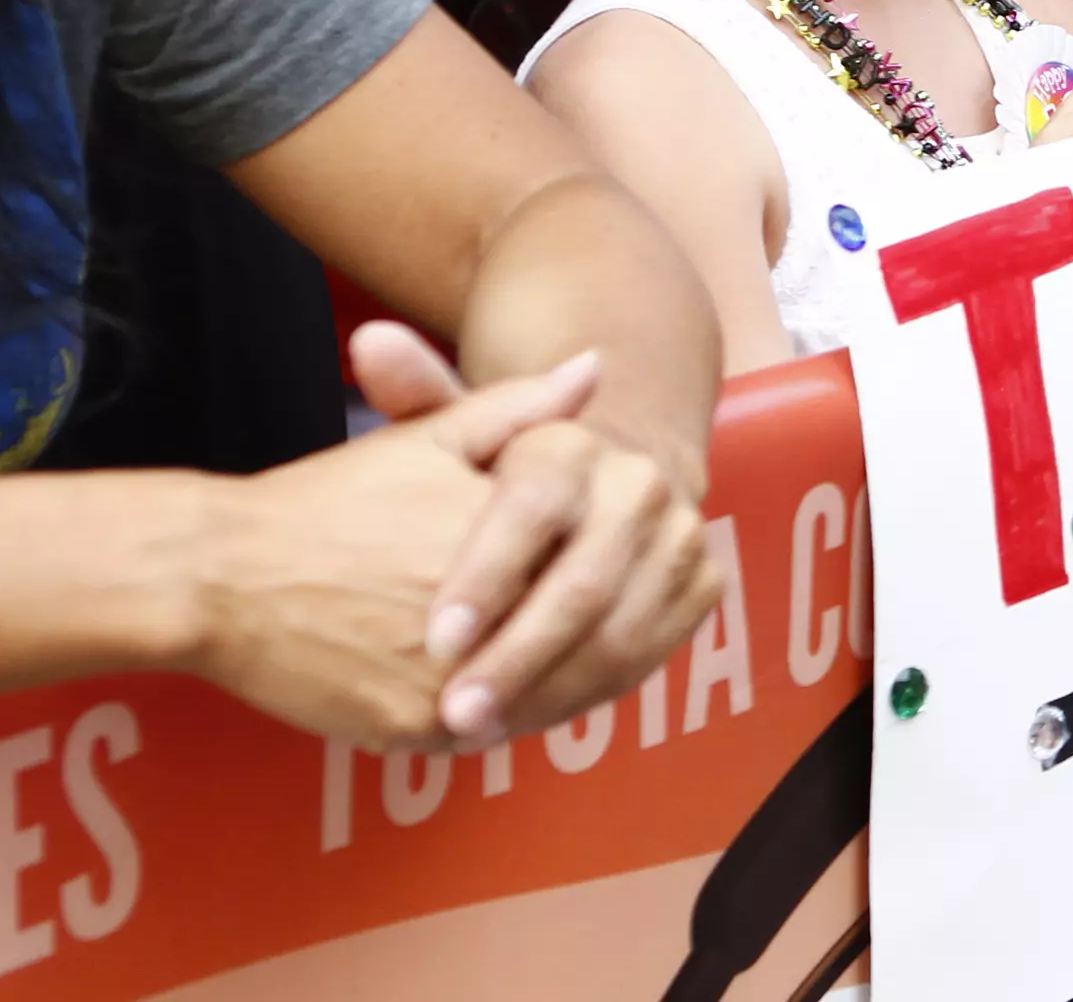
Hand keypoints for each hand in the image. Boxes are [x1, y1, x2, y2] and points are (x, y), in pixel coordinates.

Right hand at [182, 351, 604, 749]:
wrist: (220, 577)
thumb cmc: (332, 501)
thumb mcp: (428, 438)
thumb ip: (520, 409)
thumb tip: (596, 368)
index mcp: (503, 539)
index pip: (598, 566)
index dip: (625, 571)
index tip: (637, 564)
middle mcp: (483, 620)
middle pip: (581, 639)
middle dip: (611, 630)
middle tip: (634, 623)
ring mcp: (449, 683)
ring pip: (547, 694)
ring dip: (575, 680)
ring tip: (594, 662)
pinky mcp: (412, 730)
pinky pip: (493, 729)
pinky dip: (519, 713)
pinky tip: (532, 696)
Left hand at [347, 321, 722, 748]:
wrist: (593, 493)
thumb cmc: (495, 480)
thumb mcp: (447, 437)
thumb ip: (411, 394)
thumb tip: (370, 341)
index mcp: (577, 442)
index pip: (537, 507)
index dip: (488, 577)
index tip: (434, 639)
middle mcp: (643, 482)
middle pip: (586, 581)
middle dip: (517, 655)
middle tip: (452, 711)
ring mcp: (681, 534)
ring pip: (622, 628)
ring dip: (550, 690)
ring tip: (476, 731)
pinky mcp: (702, 583)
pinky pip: (650, 652)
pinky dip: (587, 694)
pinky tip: (526, 720)